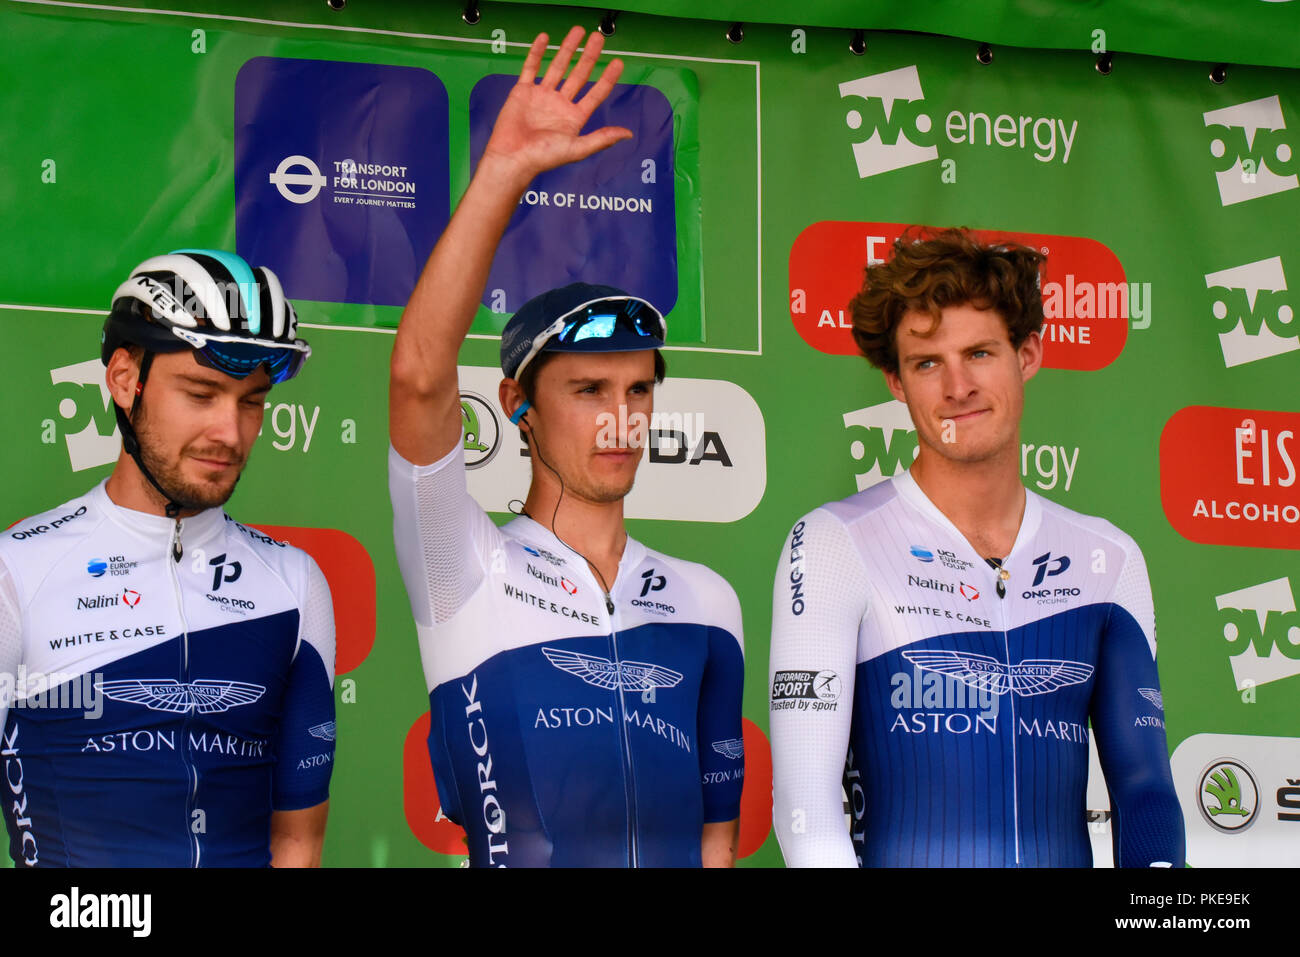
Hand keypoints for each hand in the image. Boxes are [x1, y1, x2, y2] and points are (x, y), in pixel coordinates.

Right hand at [482, 26, 632, 179]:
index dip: (607, 78)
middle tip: (598, 38)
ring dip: (567, 49)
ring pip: (558, 67)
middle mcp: (560, 104)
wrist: (512, 158)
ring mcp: (542, 96)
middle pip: (579, 75)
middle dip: (589, 56)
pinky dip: (537, 52)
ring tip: (578, 32)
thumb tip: (628, 133)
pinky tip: (545, 38)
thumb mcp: (577, 149)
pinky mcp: (523, 91)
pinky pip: (531, 67)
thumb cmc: (544, 157)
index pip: (595, 93)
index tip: (617, 62)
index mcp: (574, 117)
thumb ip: (602, 139)